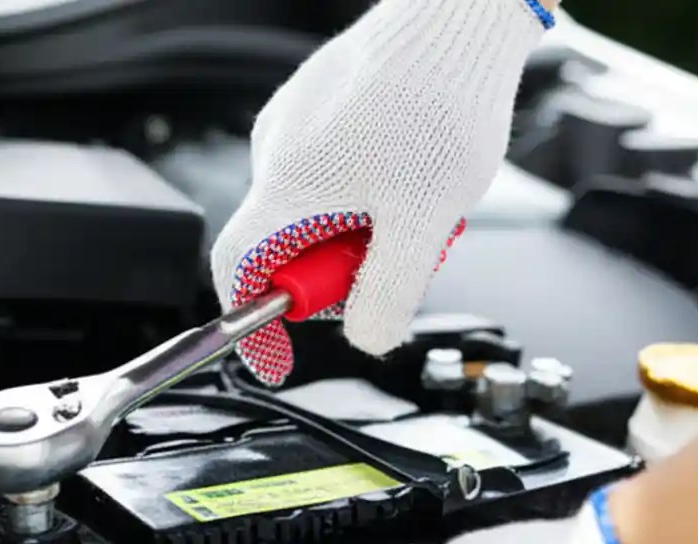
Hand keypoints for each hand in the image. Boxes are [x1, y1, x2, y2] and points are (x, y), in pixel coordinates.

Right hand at [210, 0, 551, 385]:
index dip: (250, 324)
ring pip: (312, 207)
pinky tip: (411, 171)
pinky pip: (327, 169)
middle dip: (336, 268)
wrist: (460, 15)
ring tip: (416, 204)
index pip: (237, 271)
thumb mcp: (425, 222)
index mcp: (287, 185)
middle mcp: (276, 151)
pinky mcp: (318, 103)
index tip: (276, 356)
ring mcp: (294, 122)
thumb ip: (390, 293)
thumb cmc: (442, 98)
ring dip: (357, 227)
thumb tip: (366, 339)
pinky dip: (362, 190)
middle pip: (284, 244)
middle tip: (394, 259)